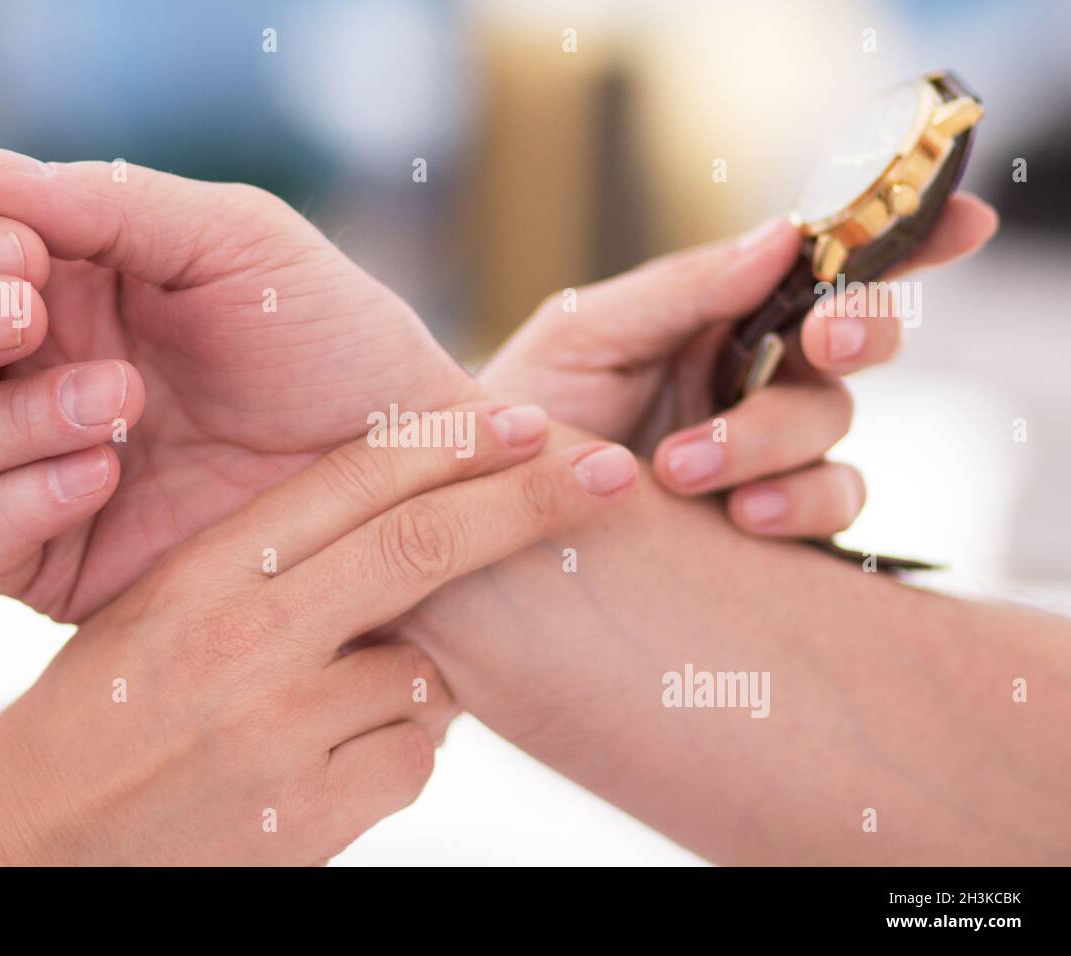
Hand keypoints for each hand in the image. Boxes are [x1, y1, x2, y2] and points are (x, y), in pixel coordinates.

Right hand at [0, 148, 479, 620]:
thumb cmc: (334, 342)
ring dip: (10, 416)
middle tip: (23, 317)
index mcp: (67, 292)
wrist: (404, 464)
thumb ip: (118, 204)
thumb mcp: (240, 245)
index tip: (27, 256)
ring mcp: (42, 471)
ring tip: (122, 402)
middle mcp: (35, 379)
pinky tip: (102, 473)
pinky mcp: (62, 558)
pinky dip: (19, 502)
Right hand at [0, 405, 636, 864]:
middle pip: (420, 549)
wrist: (34, 843)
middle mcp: (243, 643)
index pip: (348, 483)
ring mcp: (280, 734)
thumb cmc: (102, 713)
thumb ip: (274, 569)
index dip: (448, 444)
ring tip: (329, 701)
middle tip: (611, 473)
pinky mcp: (309, 819)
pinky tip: (318, 767)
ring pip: (424, 676)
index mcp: (199, 574)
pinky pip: (409, 761)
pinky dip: (391, 752)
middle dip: (529, 502)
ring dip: (418, 676)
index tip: (523, 420)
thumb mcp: (162, 611)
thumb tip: (411, 541)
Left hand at [480, 195, 997, 537]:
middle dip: (856, 333)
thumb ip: (681, 291)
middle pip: (856, 342)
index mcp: (721, 312)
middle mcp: (758, 374)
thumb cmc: (522, 409)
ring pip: (833, 426)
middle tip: (818, 343)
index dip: (902, 240)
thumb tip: (782, 235)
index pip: (824, 266)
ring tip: (683, 467)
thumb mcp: (583, 334)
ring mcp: (766, 449)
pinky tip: (739, 518)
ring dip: (772, 441)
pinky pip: (829, 505)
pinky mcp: (765, 516)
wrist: (483, 506)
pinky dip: (796, 506)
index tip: (962, 223)